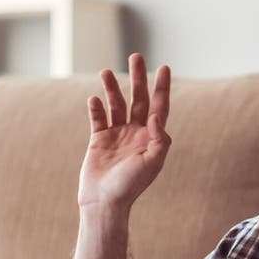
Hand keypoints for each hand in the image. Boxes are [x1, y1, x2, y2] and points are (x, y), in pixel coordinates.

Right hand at [77, 53, 170, 213]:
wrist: (104, 202)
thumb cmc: (130, 186)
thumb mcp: (151, 163)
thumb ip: (159, 139)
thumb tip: (156, 117)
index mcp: (151, 139)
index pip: (158, 108)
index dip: (162, 88)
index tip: (163, 67)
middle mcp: (135, 134)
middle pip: (138, 100)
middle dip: (138, 78)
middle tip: (136, 56)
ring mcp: (117, 136)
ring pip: (116, 104)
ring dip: (112, 88)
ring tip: (105, 71)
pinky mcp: (99, 140)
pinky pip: (98, 118)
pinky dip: (96, 107)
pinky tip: (94, 99)